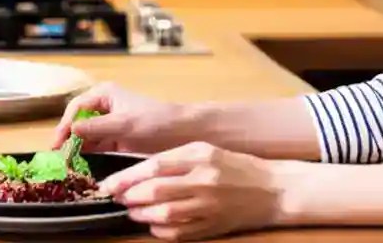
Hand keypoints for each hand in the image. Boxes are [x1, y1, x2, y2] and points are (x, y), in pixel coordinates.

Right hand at [52, 82, 190, 153]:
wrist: (183, 134)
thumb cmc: (155, 121)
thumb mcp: (124, 124)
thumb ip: (96, 127)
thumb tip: (71, 130)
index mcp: (104, 95)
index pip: (76, 108)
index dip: (64, 125)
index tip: (56, 145)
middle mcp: (103, 108)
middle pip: (77, 122)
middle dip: (67, 139)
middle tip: (57, 158)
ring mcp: (109, 125)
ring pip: (85, 137)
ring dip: (75, 149)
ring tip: (65, 166)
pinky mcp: (116, 141)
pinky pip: (96, 148)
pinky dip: (87, 156)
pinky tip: (80, 167)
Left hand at [99, 142, 288, 240]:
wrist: (273, 189)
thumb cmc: (235, 166)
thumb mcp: (205, 151)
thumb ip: (174, 159)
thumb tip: (138, 172)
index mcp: (199, 155)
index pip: (154, 166)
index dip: (127, 176)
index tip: (109, 183)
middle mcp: (204, 180)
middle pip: (156, 190)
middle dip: (129, 196)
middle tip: (116, 197)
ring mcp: (210, 205)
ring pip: (165, 214)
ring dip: (142, 214)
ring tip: (133, 211)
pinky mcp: (214, 226)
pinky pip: (180, 233)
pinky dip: (161, 230)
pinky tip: (154, 225)